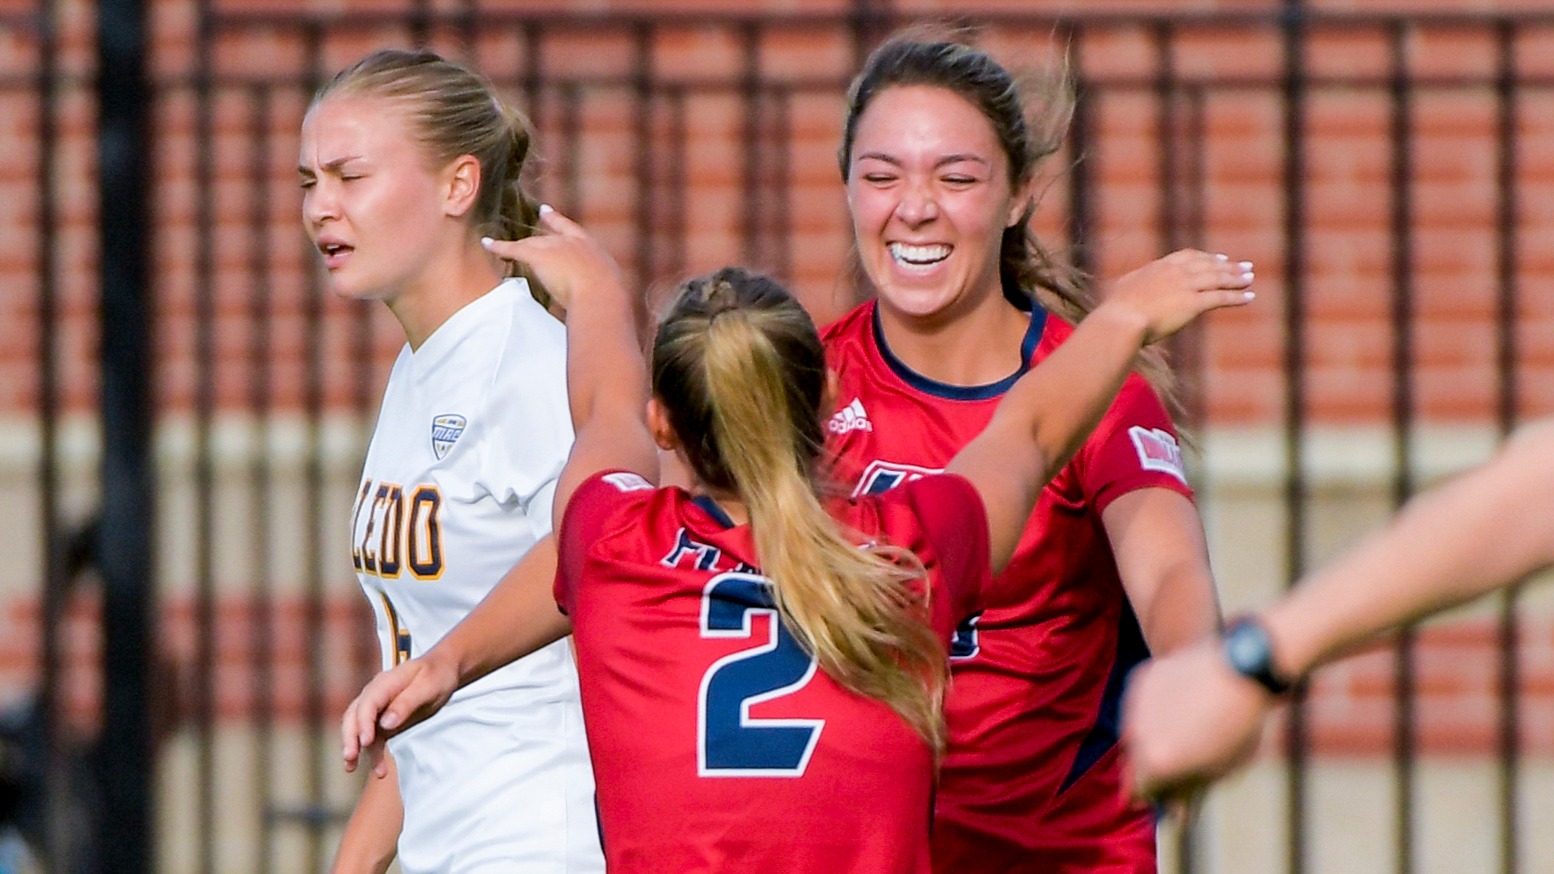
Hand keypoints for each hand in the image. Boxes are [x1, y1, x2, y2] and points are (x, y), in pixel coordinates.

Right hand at [341, 652, 458, 777]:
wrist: (443, 671)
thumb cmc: (436, 675)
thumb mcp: (428, 687)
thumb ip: (407, 703)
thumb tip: (386, 723)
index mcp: (385, 682)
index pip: (367, 703)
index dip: (364, 722)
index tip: (366, 741)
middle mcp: (375, 694)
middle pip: (354, 716)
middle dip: (350, 737)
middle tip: (350, 757)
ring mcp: (377, 708)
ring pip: (359, 729)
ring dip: (356, 749)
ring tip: (351, 769)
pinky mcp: (383, 721)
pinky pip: (373, 738)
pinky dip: (372, 753)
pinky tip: (379, 770)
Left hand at [482, 206, 624, 317]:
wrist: (601, 295)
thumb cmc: (607, 300)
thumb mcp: (607, 293)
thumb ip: (597, 295)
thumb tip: (601, 311)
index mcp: (592, 250)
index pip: (572, 231)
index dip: (557, 220)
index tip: (545, 211)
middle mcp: (574, 243)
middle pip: (549, 237)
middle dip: (537, 234)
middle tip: (527, 222)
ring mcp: (557, 247)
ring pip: (532, 243)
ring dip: (517, 245)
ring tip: (499, 244)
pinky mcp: (540, 255)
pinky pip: (515, 249)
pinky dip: (499, 246)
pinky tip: (487, 244)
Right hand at [1102, 249, 1254, 344]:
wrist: (1121, 320)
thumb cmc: (1116, 312)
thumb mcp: (1123, 291)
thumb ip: (1133, 287)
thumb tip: (1128, 291)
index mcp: (1158, 268)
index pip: (1188, 257)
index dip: (1206, 257)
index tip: (1219, 259)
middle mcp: (1175, 272)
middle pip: (1208, 265)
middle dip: (1228, 266)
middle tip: (1244, 266)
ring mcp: (1185, 286)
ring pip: (1218, 278)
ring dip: (1236, 278)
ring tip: (1250, 279)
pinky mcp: (1192, 303)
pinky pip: (1220, 297)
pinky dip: (1237, 296)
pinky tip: (1249, 297)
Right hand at [1121, 638, 1271, 802]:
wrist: (1241, 668)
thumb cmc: (1236, 725)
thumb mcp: (1218, 769)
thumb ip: (1188, 792)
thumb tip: (1175, 815)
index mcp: (1154, 763)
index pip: (1138, 792)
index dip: (1152, 795)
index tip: (1166, 794)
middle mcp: (1135, 735)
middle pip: (1132, 762)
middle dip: (1148, 767)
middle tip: (1175, 760)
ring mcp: (1134, 704)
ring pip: (1132, 731)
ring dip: (1148, 737)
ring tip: (1182, 728)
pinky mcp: (1139, 679)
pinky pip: (1137, 704)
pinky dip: (1151, 710)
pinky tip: (1179, 704)